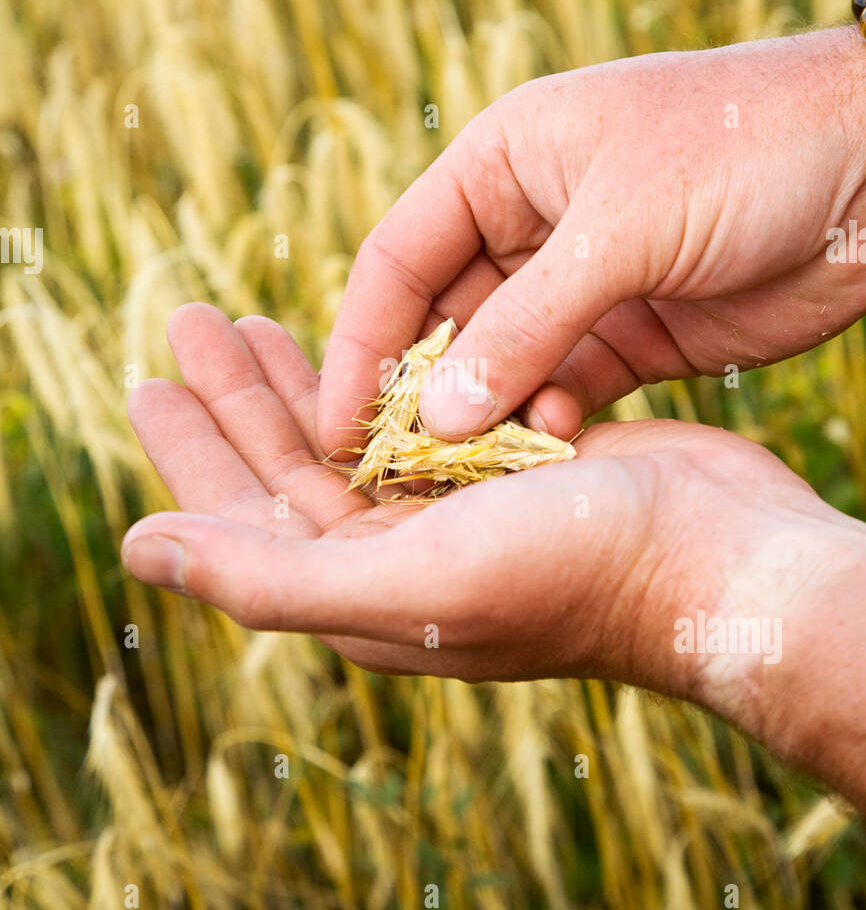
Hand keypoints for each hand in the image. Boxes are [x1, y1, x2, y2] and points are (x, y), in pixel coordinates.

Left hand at [123, 305, 865, 808]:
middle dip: (240, 394)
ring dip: (301, 375)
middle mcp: (401, 555)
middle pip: (291, 464)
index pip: (245, 515)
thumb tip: (137, 552)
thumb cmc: (569, 577)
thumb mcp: (406, 582)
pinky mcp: (511, 463)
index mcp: (361, 590)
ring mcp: (458, 509)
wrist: (719, 555)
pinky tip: (366, 332)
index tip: (150, 380)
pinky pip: (423, 410)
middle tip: (194, 319)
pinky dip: (386, 369)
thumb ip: (268, 576)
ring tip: (250, 319)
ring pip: (353, 432)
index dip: (192, 449)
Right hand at [317, 26, 865, 451]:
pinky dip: (552, 425)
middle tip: (402, 470)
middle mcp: (528, 224)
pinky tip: (558, 447)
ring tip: (484, 467)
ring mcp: (581, 284)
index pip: (399, 259)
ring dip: (489, 418)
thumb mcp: (623, 229)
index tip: (337, 425)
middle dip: (423, 394)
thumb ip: (528, 326)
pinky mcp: (632, 334)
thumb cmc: (745, 149)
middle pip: (442, 322)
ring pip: (502, 368)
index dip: (361, 341)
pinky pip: (566, 391)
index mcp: (502, 163)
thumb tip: (440, 419)